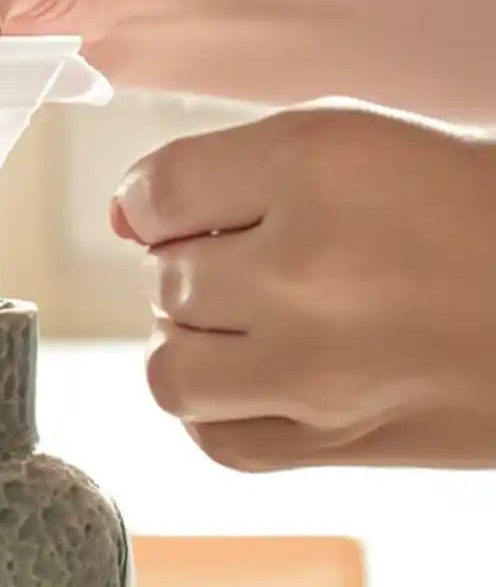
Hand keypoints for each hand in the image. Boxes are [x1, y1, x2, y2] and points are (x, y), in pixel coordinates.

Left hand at [113, 107, 495, 470]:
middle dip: (198, 264)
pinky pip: (215, 439)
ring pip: (170, 367)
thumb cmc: (474, 214)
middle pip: (165, 276)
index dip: (157, 201)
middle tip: (263, 260)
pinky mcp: (336, 443)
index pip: (160, 189)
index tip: (182, 210)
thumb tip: (125, 213)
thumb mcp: (360, 143)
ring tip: (249, 322)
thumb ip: (228, 169)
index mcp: (317, 168)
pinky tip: (261, 376)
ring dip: (195, 341)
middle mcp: (307, 270)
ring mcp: (318, 371)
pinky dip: (221, 409)